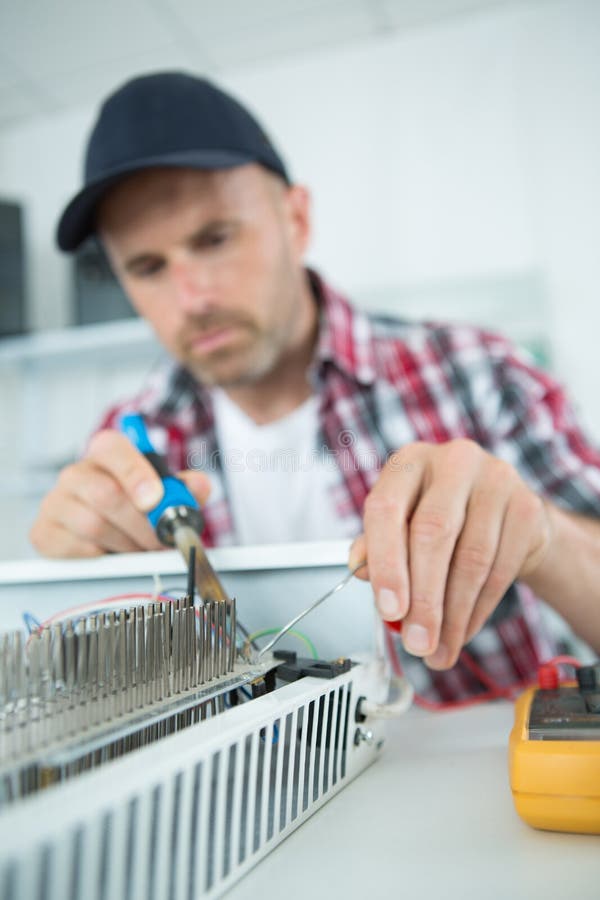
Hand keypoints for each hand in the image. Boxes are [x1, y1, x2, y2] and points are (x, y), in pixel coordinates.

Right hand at [29, 429, 210, 557]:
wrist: (110, 527)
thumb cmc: (138, 505)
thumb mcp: (167, 493)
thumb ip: (185, 488)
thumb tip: (199, 486)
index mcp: (106, 452)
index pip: (113, 450)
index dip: (135, 474)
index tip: (156, 499)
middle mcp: (75, 473)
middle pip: (106, 495)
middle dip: (141, 524)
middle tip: (162, 542)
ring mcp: (55, 502)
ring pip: (93, 525)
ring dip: (126, 544)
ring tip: (142, 550)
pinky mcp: (44, 532)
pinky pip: (75, 548)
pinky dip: (101, 557)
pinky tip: (114, 554)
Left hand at [349, 439, 551, 669]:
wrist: (503, 512)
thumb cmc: (442, 518)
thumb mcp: (402, 524)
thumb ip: (377, 545)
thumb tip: (361, 570)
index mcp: (409, 462)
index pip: (387, 509)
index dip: (386, 563)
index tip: (389, 610)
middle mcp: (452, 461)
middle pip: (433, 533)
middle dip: (424, 599)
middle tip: (417, 642)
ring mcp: (495, 479)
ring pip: (472, 558)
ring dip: (453, 614)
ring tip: (439, 649)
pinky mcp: (527, 507)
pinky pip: (501, 569)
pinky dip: (479, 609)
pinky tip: (463, 630)